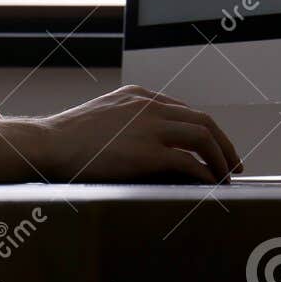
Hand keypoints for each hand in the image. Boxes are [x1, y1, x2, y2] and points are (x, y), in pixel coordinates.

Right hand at [38, 85, 242, 183]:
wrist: (47, 144)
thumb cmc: (68, 138)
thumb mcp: (104, 117)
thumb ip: (129, 123)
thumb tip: (150, 148)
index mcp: (140, 96)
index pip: (185, 111)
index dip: (205, 133)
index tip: (213, 150)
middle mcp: (149, 106)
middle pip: (203, 121)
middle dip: (224, 144)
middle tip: (233, 166)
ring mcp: (150, 127)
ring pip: (203, 137)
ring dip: (220, 159)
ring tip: (225, 179)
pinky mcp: (147, 153)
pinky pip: (190, 161)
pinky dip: (205, 173)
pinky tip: (208, 186)